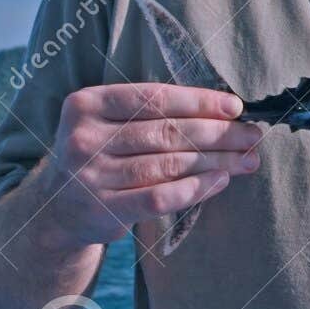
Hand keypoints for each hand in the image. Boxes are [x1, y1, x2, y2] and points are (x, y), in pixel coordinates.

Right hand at [36, 83, 264, 247]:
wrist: (57, 208)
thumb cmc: (101, 154)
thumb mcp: (109, 123)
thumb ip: (152, 114)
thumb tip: (225, 112)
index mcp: (88, 104)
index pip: (154, 98)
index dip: (199, 101)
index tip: (235, 107)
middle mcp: (84, 138)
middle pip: (166, 132)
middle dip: (218, 133)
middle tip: (252, 135)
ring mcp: (90, 176)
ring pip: (168, 164)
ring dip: (216, 161)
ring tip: (246, 159)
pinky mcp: (103, 210)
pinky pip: (160, 197)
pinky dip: (196, 188)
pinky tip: (220, 181)